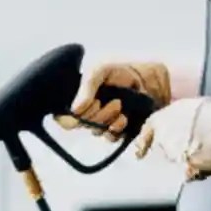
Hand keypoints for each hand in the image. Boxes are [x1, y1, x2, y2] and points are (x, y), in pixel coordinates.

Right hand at [54, 62, 171, 141]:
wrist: (147, 80)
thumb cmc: (121, 72)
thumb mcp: (100, 72)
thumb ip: (86, 88)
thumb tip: (75, 110)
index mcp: (78, 98)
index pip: (63, 117)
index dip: (71, 118)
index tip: (85, 109)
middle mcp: (87, 112)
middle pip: (82, 125)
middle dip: (98, 114)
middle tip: (114, 102)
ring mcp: (101, 122)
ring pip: (97, 132)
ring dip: (109, 120)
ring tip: (121, 105)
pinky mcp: (116, 131)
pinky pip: (111, 138)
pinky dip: (118, 129)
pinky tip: (125, 118)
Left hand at [133, 97, 210, 177]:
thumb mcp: (189, 108)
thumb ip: (174, 119)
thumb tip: (173, 128)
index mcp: (162, 119)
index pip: (147, 132)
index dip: (142, 144)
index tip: (139, 154)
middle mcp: (163, 137)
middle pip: (164, 149)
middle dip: (176, 149)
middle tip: (196, 143)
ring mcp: (174, 153)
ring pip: (176, 161)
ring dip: (188, 160)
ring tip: (208, 149)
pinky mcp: (187, 166)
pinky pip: (187, 173)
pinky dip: (197, 171)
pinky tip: (210, 162)